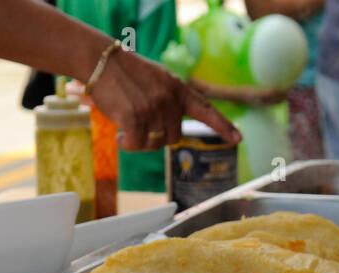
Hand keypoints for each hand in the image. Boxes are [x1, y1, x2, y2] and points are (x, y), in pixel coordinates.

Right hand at [88, 46, 239, 151]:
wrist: (100, 60)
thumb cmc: (124, 72)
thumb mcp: (156, 80)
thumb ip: (169, 101)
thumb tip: (168, 133)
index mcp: (178, 89)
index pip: (206, 110)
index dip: (223, 126)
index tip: (238, 138)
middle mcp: (171, 100)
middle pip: (173, 137)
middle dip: (157, 137)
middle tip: (139, 124)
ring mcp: (155, 109)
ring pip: (154, 143)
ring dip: (140, 141)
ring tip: (126, 124)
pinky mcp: (136, 119)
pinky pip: (136, 146)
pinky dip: (127, 144)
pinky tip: (119, 135)